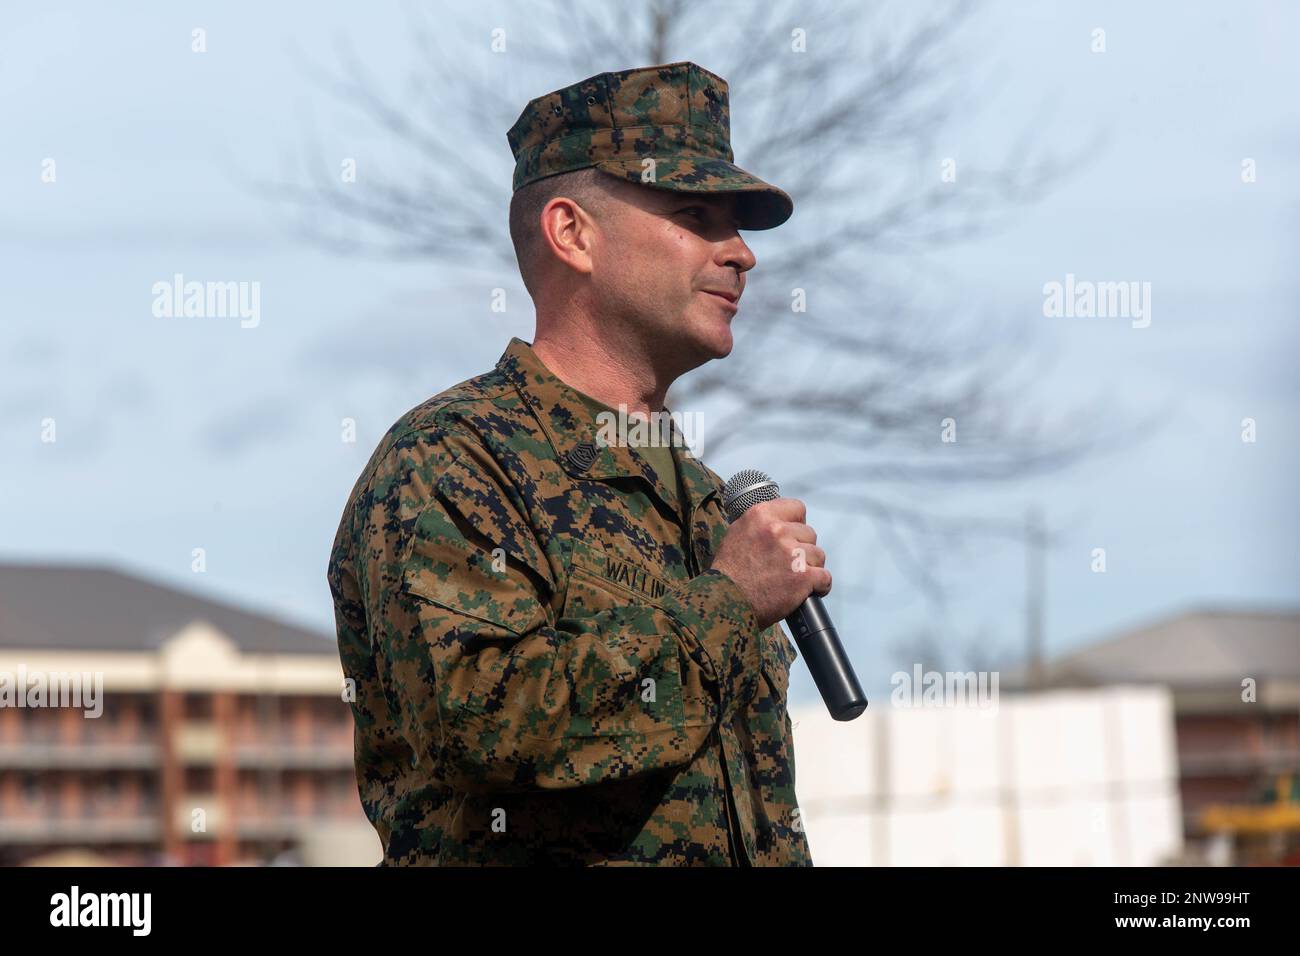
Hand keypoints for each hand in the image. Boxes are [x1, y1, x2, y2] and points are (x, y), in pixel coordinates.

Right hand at [708, 497, 829, 628]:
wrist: (725, 603)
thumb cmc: (728, 574)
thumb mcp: (736, 534)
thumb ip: (759, 524)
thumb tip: (776, 519)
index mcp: (760, 515)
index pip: (796, 508)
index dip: (796, 524)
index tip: (792, 537)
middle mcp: (777, 530)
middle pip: (809, 533)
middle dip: (802, 549)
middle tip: (787, 564)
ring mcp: (792, 553)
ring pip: (818, 555)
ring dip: (810, 568)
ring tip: (792, 579)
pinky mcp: (803, 576)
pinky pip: (825, 577)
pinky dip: (820, 586)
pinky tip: (809, 591)